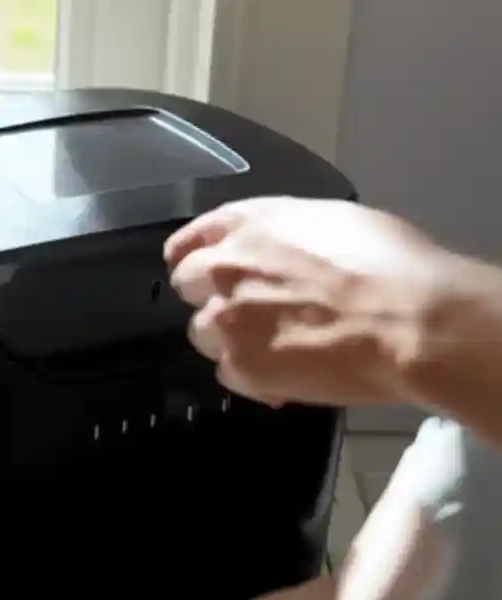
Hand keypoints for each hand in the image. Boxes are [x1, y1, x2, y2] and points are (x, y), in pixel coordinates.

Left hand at [164, 197, 449, 406]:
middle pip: (187, 285)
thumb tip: (280, 256)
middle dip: (212, 296)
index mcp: (247, 223)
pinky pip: (228, 373)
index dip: (194, 257)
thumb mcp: (334, 223)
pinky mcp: (240, 366)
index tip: (201, 270)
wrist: (412, 320)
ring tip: (277, 344)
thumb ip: (285, 238)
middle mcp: (224, 268)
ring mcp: (226, 319)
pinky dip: (253, 376)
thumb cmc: (391, 265)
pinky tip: (290, 373)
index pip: (190, 240)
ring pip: (203, 332)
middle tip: (251, 310)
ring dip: (230, 338)